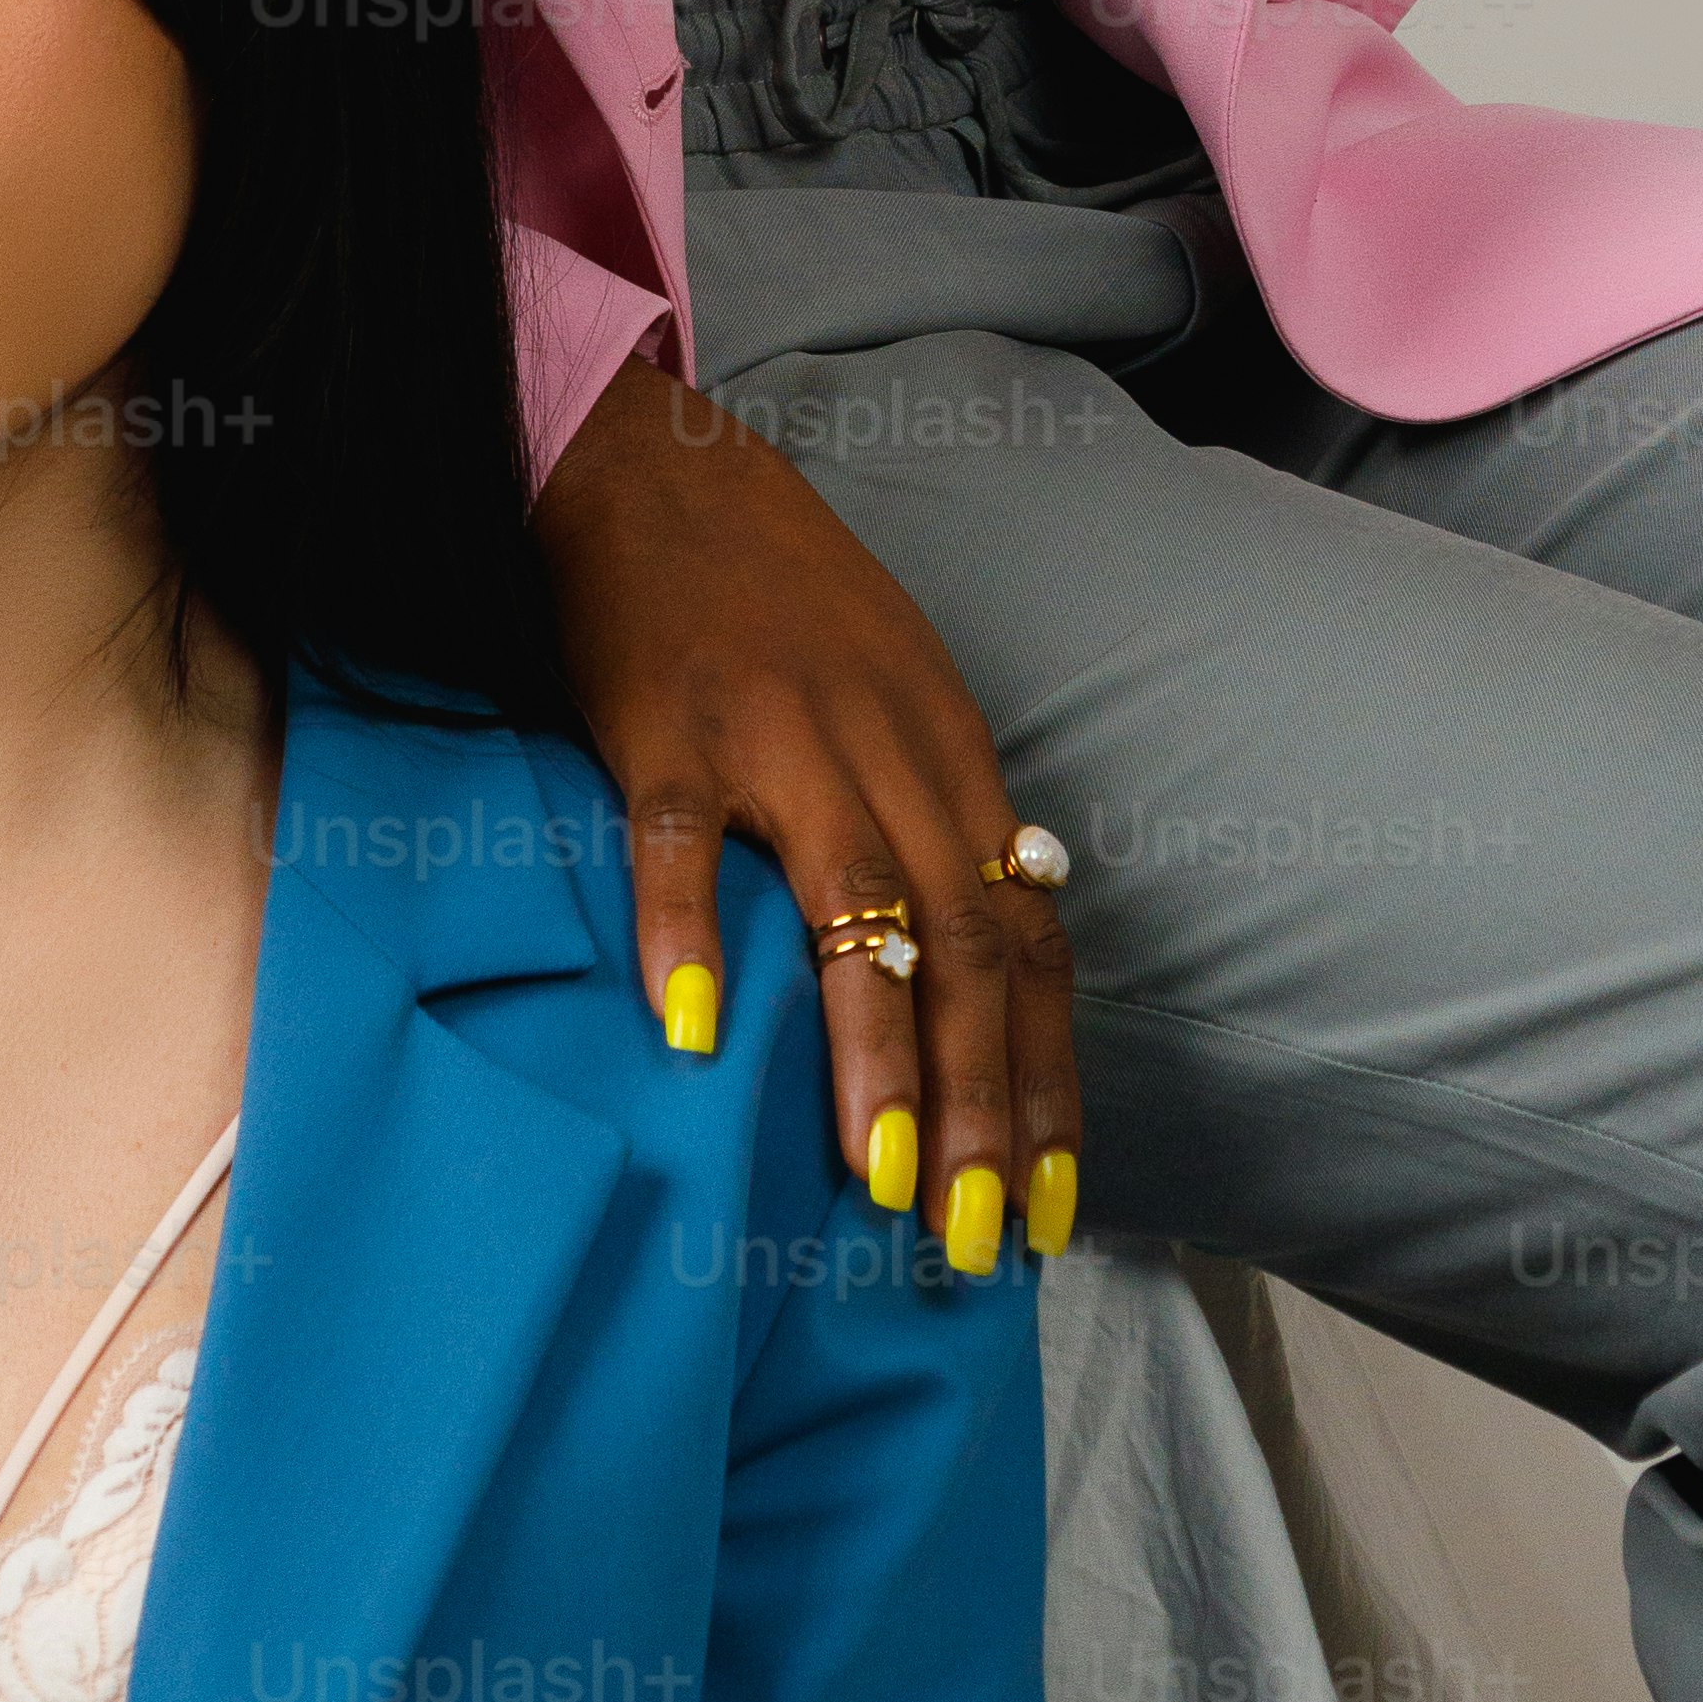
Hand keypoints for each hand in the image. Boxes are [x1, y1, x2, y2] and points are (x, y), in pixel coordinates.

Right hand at [535, 356, 1074, 1272]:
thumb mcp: (890, 694)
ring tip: (881, 1175)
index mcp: (948, 749)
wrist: (654, 467)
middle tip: (975, 1234)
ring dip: (875, 1049)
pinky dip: (689, 933)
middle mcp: (884, 745)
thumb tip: (969, 978)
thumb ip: (928, 817)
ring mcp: (774, 732)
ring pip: (853, 904)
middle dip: (980, 1100)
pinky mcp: (664, 720)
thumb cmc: (772, 597)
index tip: (1048, 1203)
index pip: (1028, 938)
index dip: (1045, 1076)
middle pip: (961, 941)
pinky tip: (690, 1032)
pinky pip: (681, 838)